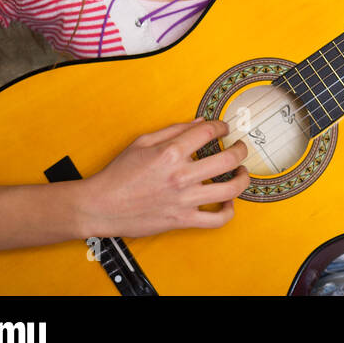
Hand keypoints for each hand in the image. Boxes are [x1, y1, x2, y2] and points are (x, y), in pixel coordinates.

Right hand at [77, 119, 249, 238]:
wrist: (100, 206)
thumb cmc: (119, 174)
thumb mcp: (142, 142)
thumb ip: (174, 130)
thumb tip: (200, 122)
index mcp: (170, 152)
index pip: (208, 132)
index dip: (221, 126)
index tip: (223, 128)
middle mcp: (181, 175)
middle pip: (228, 160)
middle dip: (240, 150)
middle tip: (240, 148)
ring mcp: (184, 200)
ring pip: (230, 190)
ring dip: (242, 179)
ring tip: (241, 172)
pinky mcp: (182, 220)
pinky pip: (216, 220)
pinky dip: (229, 212)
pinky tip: (228, 202)